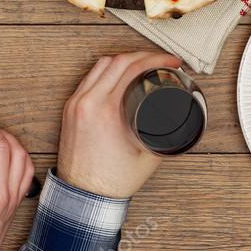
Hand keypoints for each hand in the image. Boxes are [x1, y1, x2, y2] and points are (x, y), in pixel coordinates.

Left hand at [58, 51, 180, 197]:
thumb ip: (166, 131)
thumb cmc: (112, 181)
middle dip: (143, 54)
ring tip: (143, 62)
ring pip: (100, 65)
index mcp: (105, 110)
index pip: (132, 67)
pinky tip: (119, 72)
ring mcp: (75, 103)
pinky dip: (107, 70)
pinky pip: (89, 78)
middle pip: (117, 60)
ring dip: (124, 59)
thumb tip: (181, 113)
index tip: (172, 61)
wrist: (83, 196)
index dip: (156, 58)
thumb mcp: (149, 153)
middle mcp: (86, 102)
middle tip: (161, 59)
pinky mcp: (70, 108)